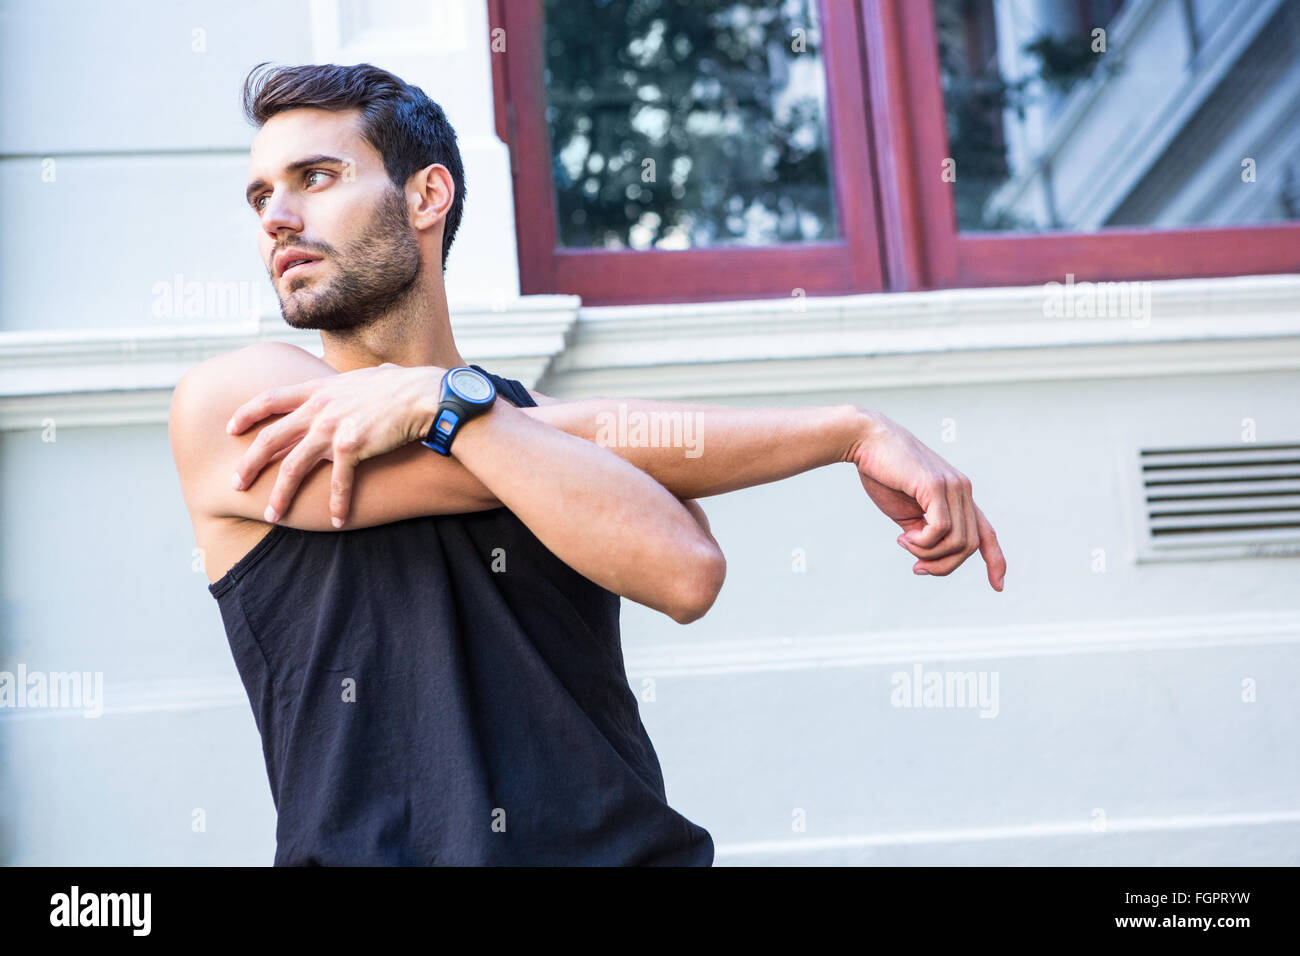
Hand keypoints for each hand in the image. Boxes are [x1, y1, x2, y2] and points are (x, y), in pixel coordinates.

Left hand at [227, 362, 445, 526]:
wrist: (425, 395)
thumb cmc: (405, 385)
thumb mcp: (371, 376)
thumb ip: (361, 380)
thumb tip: (378, 374)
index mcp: (320, 389)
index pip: (270, 398)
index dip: (247, 413)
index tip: (230, 428)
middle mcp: (319, 408)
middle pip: (270, 438)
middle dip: (248, 464)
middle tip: (236, 484)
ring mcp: (332, 428)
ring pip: (292, 467)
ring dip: (280, 495)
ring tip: (272, 515)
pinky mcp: (352, 447)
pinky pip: (338, 483)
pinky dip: (337, 504)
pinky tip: (337, 521)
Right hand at [848, 409, 1006, 589]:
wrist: (866, 441)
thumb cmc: (883, 474)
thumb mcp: (906, 511)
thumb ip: (922, 531)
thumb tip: (928, 554)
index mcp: (959, 495)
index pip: (987, 532)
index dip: (996, 561)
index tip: (998, 587)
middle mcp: (963, 489)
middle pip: (970, 546)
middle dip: (943, 566)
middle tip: (915, 567)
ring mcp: (953, 486)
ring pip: (958, 542)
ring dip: (928, 555)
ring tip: (904, 543)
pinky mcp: (936, 485)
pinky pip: (941, 529)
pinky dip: (923, 543)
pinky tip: (904, 537)